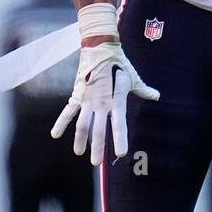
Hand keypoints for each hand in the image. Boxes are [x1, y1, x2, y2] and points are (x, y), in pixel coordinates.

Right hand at [51, 41, 158, 164]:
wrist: (99, 48)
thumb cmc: (119, 64)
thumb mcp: (133, 78)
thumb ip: (143, 89)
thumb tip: (156, 96)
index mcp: (117, 100)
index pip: (119, 123)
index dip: (120, 138)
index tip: (121, 153)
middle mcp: (102, 102)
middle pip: (98, 129)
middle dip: (98, 147)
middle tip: (97, 163)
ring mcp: (88, 100)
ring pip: (82, 124)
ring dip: (80, 139)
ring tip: (79, 153)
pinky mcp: (77, 95)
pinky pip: (68, 111)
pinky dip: (61, 122)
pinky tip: (55, 135)